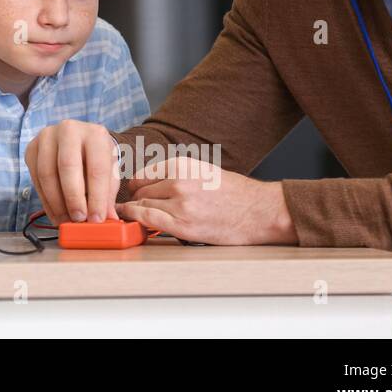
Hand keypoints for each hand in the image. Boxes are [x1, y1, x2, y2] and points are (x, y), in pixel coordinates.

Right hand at [25, 120, 121, 223]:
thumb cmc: (97, 159)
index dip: (97, 197)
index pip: (96, 168)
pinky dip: (46, 201)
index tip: (96, 219)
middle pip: (67, 166)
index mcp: (95, 133)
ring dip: (57, 203)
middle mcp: (69, 130)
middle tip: (79, 219)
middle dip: (73, 198)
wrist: (79, 141)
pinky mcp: (32, 148)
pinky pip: (35, 179)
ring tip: (67, 220)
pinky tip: (56, 213)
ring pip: (47, 174)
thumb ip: (108, 195)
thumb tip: (108, 220)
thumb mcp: (110, 173)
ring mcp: (47, 137)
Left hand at [120, 157, 298, 244]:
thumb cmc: (234, 193)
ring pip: (142, 205)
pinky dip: (136, 219)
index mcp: (182, 165)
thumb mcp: (202, 171)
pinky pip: (148, 219)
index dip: (136, 185)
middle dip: (137, 199)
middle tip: (133, 205)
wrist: (260, 212)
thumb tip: (150, 182)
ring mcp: (180, 205)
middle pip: (141, 191)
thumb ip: (176, 174)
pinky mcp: (183, 226)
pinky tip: (132, 221)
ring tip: (134, 214)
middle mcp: (178, 182)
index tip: (134, 191)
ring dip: (137, 210)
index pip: (144, 175)